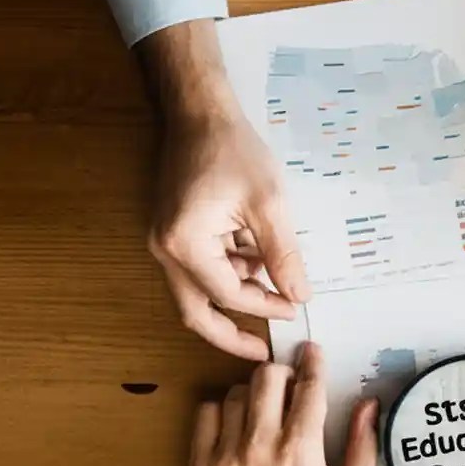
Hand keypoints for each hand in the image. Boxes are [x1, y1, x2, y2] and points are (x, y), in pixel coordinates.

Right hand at [140, 21, 310, 360]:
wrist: (200, 113)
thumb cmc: (234, 151)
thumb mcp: (270, 204)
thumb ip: (284, 255)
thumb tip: (299, 297)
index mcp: (185, 244)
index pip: (227, 296)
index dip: (264, 307)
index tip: (294, 307)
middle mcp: (166, 250)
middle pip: (197, 311)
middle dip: (231, 334)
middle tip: (262, 353)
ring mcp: (165, 242)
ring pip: (199, 292)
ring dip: (238, 293)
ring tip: (274, 279)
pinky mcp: (174, 233)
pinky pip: (201, 268)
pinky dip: (230, 271)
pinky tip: (258, 255)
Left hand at [186, 342, 377, 465]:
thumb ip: (362, 450)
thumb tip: (368, 406)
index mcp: (301, 454)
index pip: (309, 388)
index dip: (315, 363)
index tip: (314, 351)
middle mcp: (260, 446)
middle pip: (268, 377)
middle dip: (284, 373)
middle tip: (291, 385)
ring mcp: (225, 455)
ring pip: (236, 392)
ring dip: (254, 393)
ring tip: (265, 411)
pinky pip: (206, 413)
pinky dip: (222, 410)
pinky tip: (237, 427)